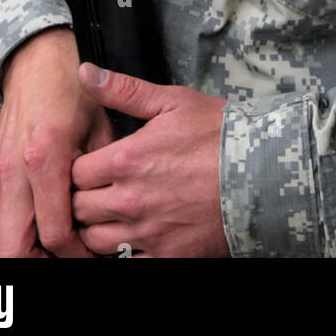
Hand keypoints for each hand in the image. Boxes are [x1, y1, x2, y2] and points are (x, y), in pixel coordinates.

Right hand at [0, 26, 115, 257]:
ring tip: (64, 250)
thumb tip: (113, 215)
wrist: (36, 60)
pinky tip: (48, 228)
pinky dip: (22, 233)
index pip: (55, 231)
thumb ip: (102, 173)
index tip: (97, 255)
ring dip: (32, 251)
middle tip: (75, 260)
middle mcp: (16, 168)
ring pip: (5, 239)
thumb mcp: (101, 127)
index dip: (77, 253)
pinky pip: (3, 219)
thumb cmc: (71, 89)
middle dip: (46, 263)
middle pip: (17, 247)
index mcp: (46, 156)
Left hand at [71, 64, 228, 258]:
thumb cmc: (219, 134)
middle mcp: (130, 199)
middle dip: (83, 198)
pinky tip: (132, 237)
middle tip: (98, 190)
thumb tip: (85, 72)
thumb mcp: (172, 102)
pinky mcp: (166, 255)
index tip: (90, 166)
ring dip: (97, 228)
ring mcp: (147, 232)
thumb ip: (123, 90)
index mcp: (127, 159)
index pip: (74, 173)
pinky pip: (125, 263)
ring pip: (95, 241)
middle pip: (79, 209)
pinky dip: (122, 253)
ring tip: (111, 214)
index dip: (79, 169)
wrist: (261, 172)